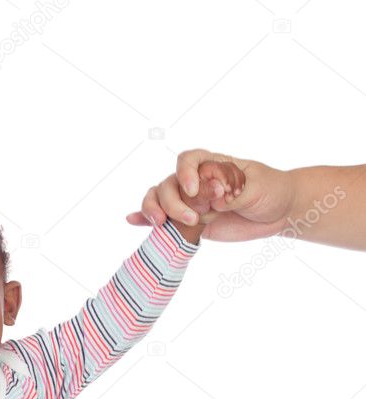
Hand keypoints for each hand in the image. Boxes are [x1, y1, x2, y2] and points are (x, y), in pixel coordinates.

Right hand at [127, 149, 295, 241]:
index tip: (194, 190)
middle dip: (172, 202)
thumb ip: (233, 194)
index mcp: (213, 166)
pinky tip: (133, 220)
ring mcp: (190, 202)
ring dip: (154, 209)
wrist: (278, 211)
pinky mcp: (189, 223)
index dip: (185, 173)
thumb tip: (211, 201)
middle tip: (192, 219)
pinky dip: (144, 219)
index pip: (189, 160)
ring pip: (159, 199)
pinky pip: (162, 219)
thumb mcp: (257, 188)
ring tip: (160, 224)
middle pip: (168, 184)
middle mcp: (197, 182)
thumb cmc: (271, 191)